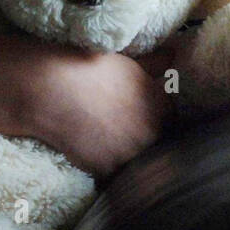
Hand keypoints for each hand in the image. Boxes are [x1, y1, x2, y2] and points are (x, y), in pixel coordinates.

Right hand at [19, 42, 175, 180]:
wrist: (55, 90)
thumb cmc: (92, 68)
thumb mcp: (129, 62)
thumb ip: (156, 63)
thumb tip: (173, 54)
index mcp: (161, 106)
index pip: (171, 118)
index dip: (155, 115)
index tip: (141, 113)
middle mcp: (152, 133)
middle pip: (156, 141)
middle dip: (145, 136)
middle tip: (122, 127)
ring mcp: (130, 154)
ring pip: (137, 161)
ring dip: (128, 155)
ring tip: (109, 142)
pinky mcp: (107, 169)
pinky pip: (114, 175)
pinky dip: (107, 169)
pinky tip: (96, 155)